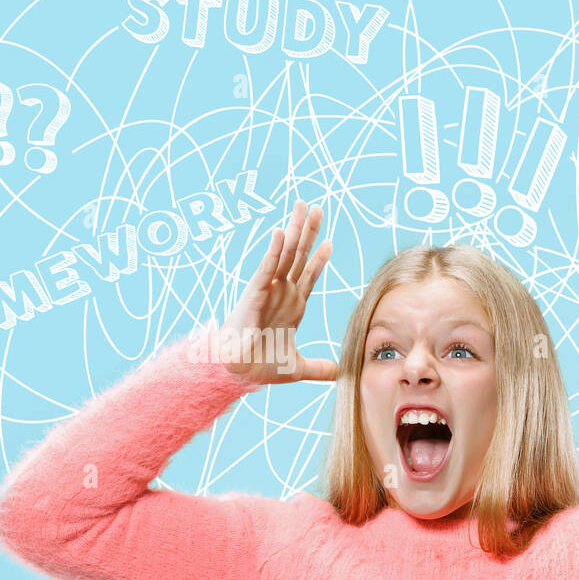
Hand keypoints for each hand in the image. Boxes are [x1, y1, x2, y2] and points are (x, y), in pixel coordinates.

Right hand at [218, 200, 336, 385]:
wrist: (238, 373)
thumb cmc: (259, 366)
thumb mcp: (297, 367)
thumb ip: (318, 367)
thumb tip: (340, 372)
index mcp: (292, 306)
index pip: (308, 276)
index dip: (319, 259)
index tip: (330, 242)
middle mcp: (281, 293)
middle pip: (299, 256)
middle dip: (308, 232)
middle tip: (318, 207)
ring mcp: (268, 290)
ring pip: (285, 254)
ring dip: (294, 230)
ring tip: (303, 206)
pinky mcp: (254, 293)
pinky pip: (266, 268)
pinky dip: (273, 251)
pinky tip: (280, 232)